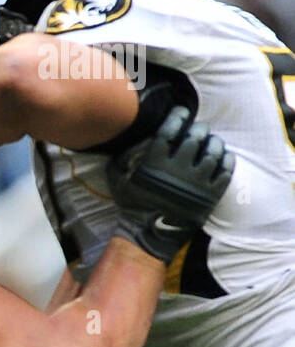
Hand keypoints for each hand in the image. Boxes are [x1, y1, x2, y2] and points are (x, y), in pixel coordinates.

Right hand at [107, 106, 233, 262]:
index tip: (182, 112)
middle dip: (199, 128)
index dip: (178, 117)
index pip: (170, 130)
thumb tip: (125, 139)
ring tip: (211, 140)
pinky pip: (225, 171)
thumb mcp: (118, 180)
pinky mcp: (210, 195)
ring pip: (213, 152)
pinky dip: (227, 159)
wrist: (149, 234)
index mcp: (155, 163)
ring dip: (214, 142)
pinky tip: (223, 155)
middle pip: (195, 137)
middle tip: (198, 128)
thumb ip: (122, 158)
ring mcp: (196, 182)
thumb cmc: (132, 205)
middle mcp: (177, 170)